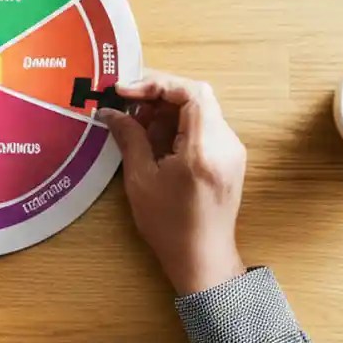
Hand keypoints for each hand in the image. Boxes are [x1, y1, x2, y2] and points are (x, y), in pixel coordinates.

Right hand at [99, 72, 247, 294]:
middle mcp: (226, 143)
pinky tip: (157, 139)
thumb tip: (110, 111)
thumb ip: (129, 138)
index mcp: (204, 150)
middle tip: (128, 107)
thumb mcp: (140, 180)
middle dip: (159, 95)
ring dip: (167, 109)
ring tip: (139, 126)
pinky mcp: (230, 157)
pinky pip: (205, 126)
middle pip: (197, 96)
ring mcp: (232, 149)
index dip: (156, 84)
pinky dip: (179, 124)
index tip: (125, 92)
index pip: (190, 93)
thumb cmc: (168, 225)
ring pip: (201, 109)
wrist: (203, 257)